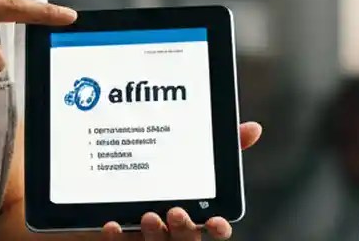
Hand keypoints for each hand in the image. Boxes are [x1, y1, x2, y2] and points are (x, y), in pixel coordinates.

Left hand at [100, 122, 262, 239]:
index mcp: (193, 214)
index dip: (218, 228)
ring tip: (147, 214)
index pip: (214, 228)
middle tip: (176, 211)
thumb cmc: (160, 179)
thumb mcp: (190, 163)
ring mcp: (147, 238)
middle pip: (186, 238)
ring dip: (153, 233)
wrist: (105, 194)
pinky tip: (112, 224)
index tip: (217, 221)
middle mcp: (173, 230)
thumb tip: (253, 128)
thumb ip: (220, 150)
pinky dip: (116, 238)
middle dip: (184, 227)